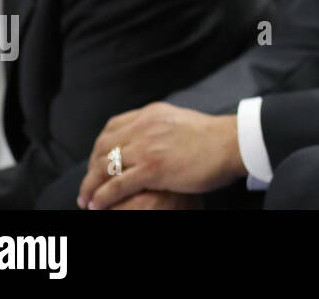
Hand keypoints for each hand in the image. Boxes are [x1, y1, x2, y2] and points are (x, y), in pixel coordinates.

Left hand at [77, 103, 245, 209]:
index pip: (112, 127)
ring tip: (86, 201)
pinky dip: (102, 196)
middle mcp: (144, 127)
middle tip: (88, 187)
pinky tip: (97, 205)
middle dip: (91, 169)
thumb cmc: (213, 137)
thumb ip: (161, 126)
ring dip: (90, 186)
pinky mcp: (153, 168)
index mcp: (151, 114)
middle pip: (103, 147)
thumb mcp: (180, 121)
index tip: (98, 163)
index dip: (100, 147)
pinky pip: (117, 184)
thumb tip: (150, 136)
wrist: (233, 142)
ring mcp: (148, 147)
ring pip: (104, 167)